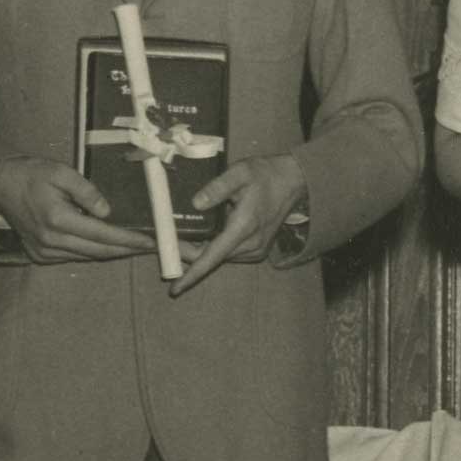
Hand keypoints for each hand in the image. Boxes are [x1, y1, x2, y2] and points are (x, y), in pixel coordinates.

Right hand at [0, 158, 152, 265]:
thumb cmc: (32, 174)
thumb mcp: (61, 172)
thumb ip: (87, 191)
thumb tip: (107, 212)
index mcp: (58, 219)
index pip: (102, 234)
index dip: (128, 240)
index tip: (149, 242)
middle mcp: (51, 240)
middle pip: (98, 251)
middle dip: (126, 250)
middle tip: (148, 248)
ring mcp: (44, 251)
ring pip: (87, 257)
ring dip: (111, 253)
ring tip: (133, 248)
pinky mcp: (39, 255)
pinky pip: (73, 257)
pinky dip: (91, 253)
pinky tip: (106, 246)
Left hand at [175, 153, 313, 289]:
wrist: (294, 180)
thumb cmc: (266, 174)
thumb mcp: (240, 172)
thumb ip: (217, 188)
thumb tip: (196, 204)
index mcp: (244, 227)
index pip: (212, 257)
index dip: (192, 274)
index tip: (175, 288)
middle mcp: (250, 244)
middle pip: (210, 257)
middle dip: (187, 252)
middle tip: (166, 239)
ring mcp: (256, 249)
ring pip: (219, 257)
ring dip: (200, 250)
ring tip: (183, 234)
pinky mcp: (257, 249)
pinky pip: (229, 253)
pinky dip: (213, 248)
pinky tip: (205, 234)